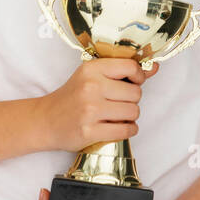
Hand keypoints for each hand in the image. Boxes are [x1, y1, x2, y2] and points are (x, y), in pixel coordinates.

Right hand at [36, 58, 160, 152]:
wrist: (45, 120)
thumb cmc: (72, 97)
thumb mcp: (92, 76)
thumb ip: (123, 71)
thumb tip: (154, 67)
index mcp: (91, 69)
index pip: (131, 67)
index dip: (138, 77)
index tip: (133, 82)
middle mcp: (90, 87)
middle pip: (136, 93)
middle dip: (132, 100)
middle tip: (119, 103)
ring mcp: (89, 110)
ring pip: (133, 112)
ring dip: (130, 117)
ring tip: (116, 116)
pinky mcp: (89, 132)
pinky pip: (126, 131)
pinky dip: (128, 130)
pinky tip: (117, 127)